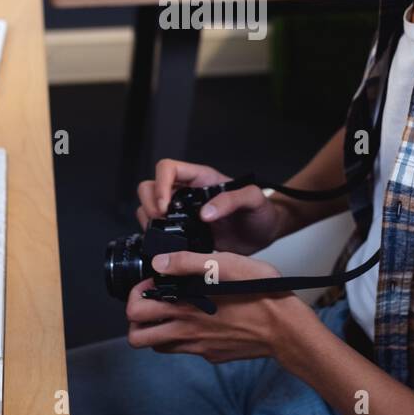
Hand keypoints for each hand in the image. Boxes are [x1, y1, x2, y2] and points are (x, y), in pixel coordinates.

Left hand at [125, 250, 308, 363]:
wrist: (286, 329)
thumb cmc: (261, 292)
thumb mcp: (225, 265)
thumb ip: (188, 262)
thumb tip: (159, 263)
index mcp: (184, 307)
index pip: (135, 311)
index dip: (136, 294)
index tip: (152, 283)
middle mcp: (186, 332)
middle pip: (138, 337)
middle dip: (137, 318)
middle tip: (153, 301)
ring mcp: (198, 347)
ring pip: (159, 346)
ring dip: (157, 329)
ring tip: (173, 310)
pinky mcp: (212, 354)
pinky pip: (186, 349)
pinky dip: (184, 336)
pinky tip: (201, 319)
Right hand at [136, 159, 285, 254]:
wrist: (264, 234)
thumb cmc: (261, 211)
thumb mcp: (253, 200)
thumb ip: (232, 200)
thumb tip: (205, 212)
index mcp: (201, 179)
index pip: (168, 169)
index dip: (160, 184)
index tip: (165, 205)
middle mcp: (188, 193)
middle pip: (150, 186)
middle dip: (149, 203)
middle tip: (161, 220)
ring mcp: (183, 213)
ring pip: (149, 207)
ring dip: (148, 219)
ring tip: (163, 234)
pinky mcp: (183, 233)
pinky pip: (159, 231)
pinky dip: (156, 237)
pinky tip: (169, 246)